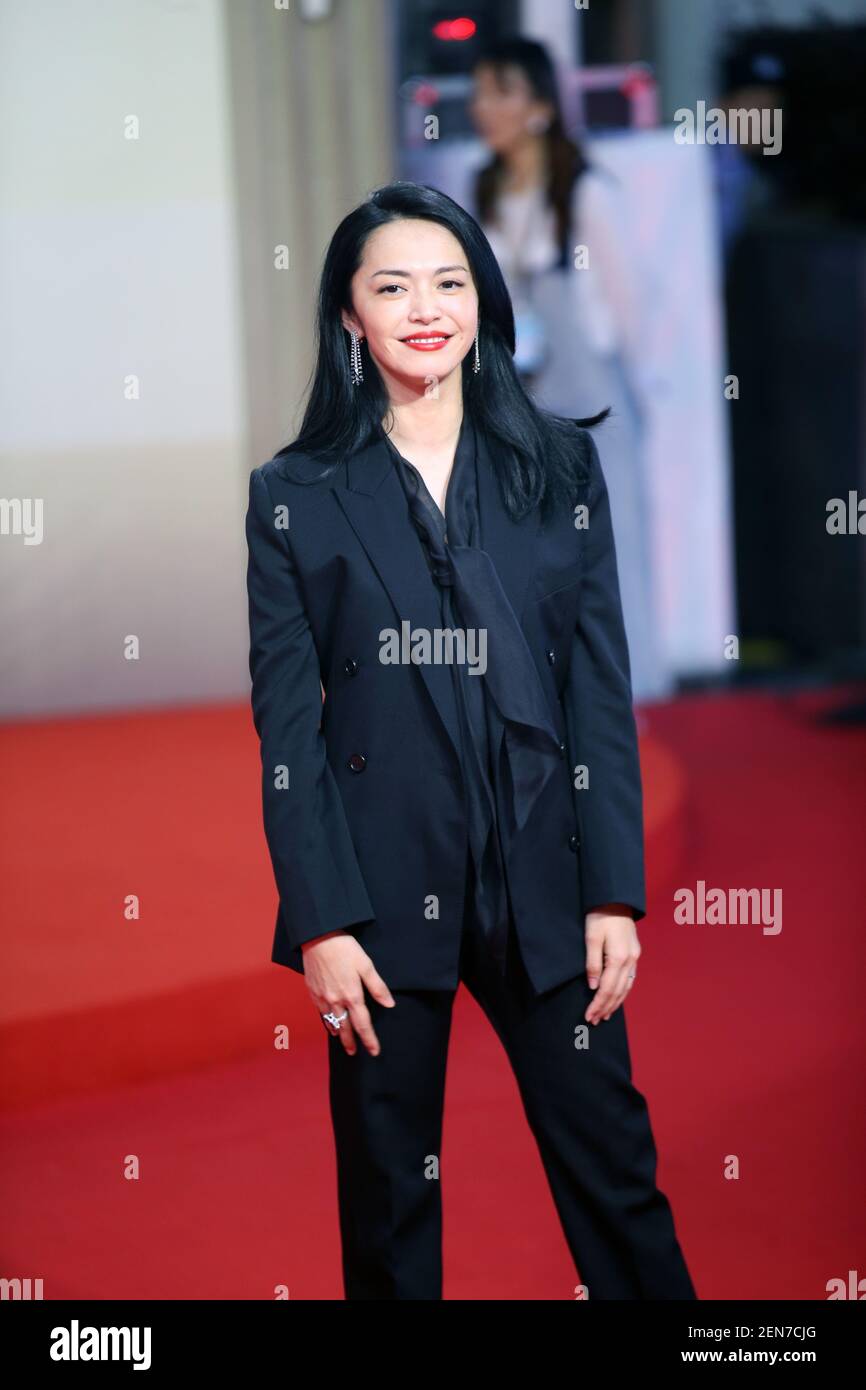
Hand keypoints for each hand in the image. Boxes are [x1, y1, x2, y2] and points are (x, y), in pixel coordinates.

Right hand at [301, 931, 394, 1055]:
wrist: (318, 937)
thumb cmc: (345, 949)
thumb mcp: (366, 965)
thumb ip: (378, 987)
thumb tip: (390, 1004)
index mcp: (352, 995)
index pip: (363, 1024)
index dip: (369, 1039)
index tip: (374, 1051)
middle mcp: (336, 1000)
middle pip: (345, 1028)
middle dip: (351, 1042)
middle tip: (355, 1052)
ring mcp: (323, 997)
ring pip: (331, 1022)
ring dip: (338, 1033)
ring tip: (343, 1040)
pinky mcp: (313, 991)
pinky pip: (321, 1012)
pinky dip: (326, 1021)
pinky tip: (329, 1024)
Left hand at [583, 905, 640, 1024]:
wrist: (616, 899)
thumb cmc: (600, 916)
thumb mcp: (591, 937)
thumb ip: (592, 963)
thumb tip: (593, 986)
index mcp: (618, 957)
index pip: (607, 988)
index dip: (597, 1004)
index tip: (588, 1016)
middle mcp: (630, 960)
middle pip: (618, 992)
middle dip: (606, 1008)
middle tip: (594, 1021)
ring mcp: (634, 958)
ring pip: (626, 987)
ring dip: (616, 1003)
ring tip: (605, 1015)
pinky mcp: (634, 954)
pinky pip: (630, 979)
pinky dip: (623, 992)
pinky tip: (617, 998)